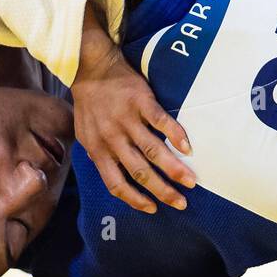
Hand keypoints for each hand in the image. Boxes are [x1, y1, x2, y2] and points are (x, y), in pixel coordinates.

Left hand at [71, 4, 194, 213]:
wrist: (92, 68)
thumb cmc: (90, 104)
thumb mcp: (85, 133)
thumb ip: (98, 154)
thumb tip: (111, 176)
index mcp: (97, 149)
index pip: (116, 183)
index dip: (135, 200)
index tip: (153, 209)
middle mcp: (112, 138)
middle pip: (139, 172)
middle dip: (162, 191)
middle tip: (181, 203)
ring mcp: (127, 120)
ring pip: (153, 151)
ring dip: (174, 169)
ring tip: (191, 181)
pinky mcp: (141, 102)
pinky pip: (162, 122)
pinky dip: (177, 136)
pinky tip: (188, 148)